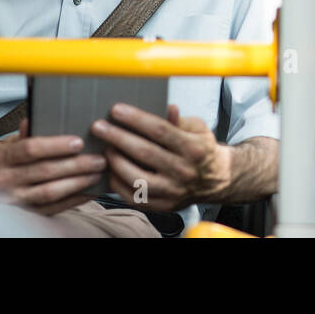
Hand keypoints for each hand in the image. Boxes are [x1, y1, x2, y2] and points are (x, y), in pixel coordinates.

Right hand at [0, 117, 108, 215]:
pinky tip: (89, 191)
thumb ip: (26, 133)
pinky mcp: (25, 213)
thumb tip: (35, 117)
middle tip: (98, 159)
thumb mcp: (10, 143)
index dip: (56, 146)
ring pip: (51, 192)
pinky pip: (53, 208)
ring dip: (78, 183)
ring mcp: (15, 200)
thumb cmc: (5, 160)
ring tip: (97, 174)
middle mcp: (5, 180)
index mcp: (2, 158)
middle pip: (45, 171)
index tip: (78, 142)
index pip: (31, 149)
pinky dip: (74, 200)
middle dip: (76, 165)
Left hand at [92, 103, 231, 211]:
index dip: (136, 119)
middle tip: (99, 127)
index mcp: (193, 148)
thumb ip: (179, 120)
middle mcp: (183, 171)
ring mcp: (173, 191)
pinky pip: (135, 197)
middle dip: (117, 137)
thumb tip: (168, 108)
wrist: (215, 180)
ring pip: (137, 178)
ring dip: (116, 162)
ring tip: (105, 148)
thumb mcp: (197, 129)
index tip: (116, 110)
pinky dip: (119, 184)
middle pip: (144, 152)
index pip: (160, 130)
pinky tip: (111, 170)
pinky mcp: (164, 205)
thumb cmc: (201, 149)